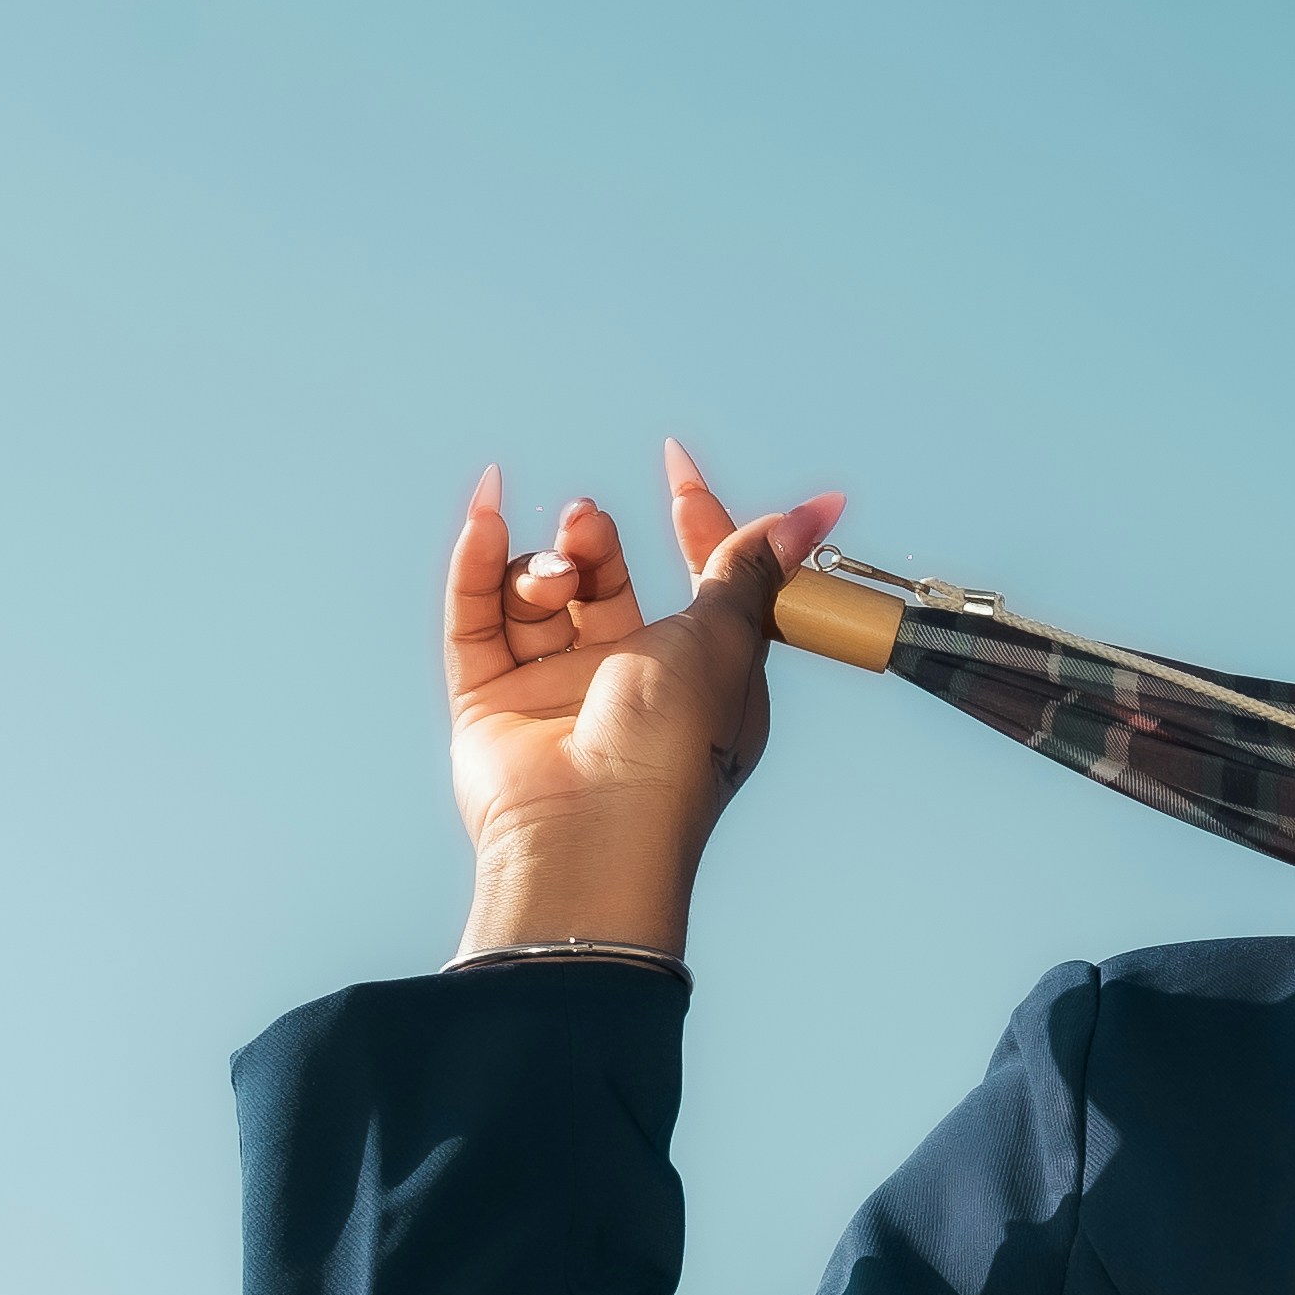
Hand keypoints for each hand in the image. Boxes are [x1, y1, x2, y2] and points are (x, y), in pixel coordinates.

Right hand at [445, 441, 845, 958]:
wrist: (588, 832)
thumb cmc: (672, 745)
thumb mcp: (722, 641)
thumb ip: (750, 567)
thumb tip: (817, 510)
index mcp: (700, 673)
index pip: (700, 577)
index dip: (695, 517)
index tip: (675, 461)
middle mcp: (628, 681)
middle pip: (608, 582)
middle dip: (599, 544)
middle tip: (591, 524)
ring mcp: (556, 692)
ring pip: (542, 596)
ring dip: (547, 565)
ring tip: (557, 575)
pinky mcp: (492, 702)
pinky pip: (477, 618)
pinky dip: (480, 565)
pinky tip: (489, 517)